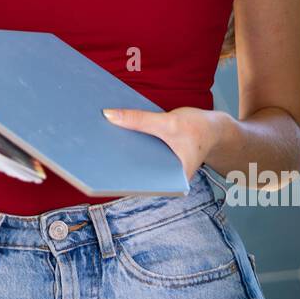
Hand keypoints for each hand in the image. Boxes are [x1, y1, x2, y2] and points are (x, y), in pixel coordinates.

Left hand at [101, 105, 223, 178]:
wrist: (216, 129)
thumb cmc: (198, 129)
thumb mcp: (168, 122)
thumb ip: (139, 120)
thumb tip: (107, 115)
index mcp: (166, 183)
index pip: (132, 180)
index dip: (111, 172)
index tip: (90, 160)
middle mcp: (158, 181)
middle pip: (126, 169)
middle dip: (108, 156)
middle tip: (83, 142)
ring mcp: (153, 170)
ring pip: (127, 159)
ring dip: (113, 147)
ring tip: (89, 134)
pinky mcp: (150, 158)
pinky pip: (132, 149)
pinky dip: (123, 139)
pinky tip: (106, 127)